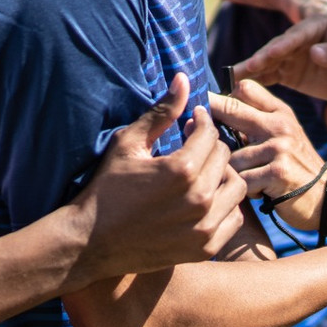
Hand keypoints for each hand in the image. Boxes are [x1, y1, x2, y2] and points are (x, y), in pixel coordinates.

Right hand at [68, 74, 247, 283]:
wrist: (91, 243)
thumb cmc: (106, 189)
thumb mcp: (128, 144)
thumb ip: (161, 112)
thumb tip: (184, 78)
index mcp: (180, 169)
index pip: (209, 134)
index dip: (200, 123)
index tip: (190, 124)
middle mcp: (198, 199)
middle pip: (224, 158)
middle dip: (210, 147)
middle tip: (193, 146)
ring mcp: (204, 227)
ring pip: (236, 187)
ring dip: (222, 175)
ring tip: (202, 173)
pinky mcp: (205, 248)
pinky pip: (235, 218)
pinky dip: (226, 205)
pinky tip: (206, 199)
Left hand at [210, 79, 326, 229]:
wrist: (325, 197)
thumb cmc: (296, 166)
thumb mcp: (284, 136)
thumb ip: (257, 120)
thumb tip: (212, 110)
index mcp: (280, 113)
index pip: (244, 89)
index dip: (221, 97)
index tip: (206, 108)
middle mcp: (280, 125)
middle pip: (231, 111)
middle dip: (211, 122)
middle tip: (193, 128)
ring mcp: (279, 148)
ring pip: (231, 156)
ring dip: (233, 172)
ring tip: (246, 179)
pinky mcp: (277, 173)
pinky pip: (243, 179)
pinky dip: (246, 190)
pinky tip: (257, 192)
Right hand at [234, 16, 326, 102]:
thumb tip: (315, 52)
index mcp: (316, 26)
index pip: (296, 35)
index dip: (282, 46)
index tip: (269, 55)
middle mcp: (299, 38)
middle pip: (276, 48)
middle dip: (260, 59)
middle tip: (244, 70)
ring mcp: (291, 55)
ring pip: (268, 62)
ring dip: (251, 71)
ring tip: (231, 79)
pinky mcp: (288, 72)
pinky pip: (269, 76)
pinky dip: (256, 81)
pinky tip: (239, 88)